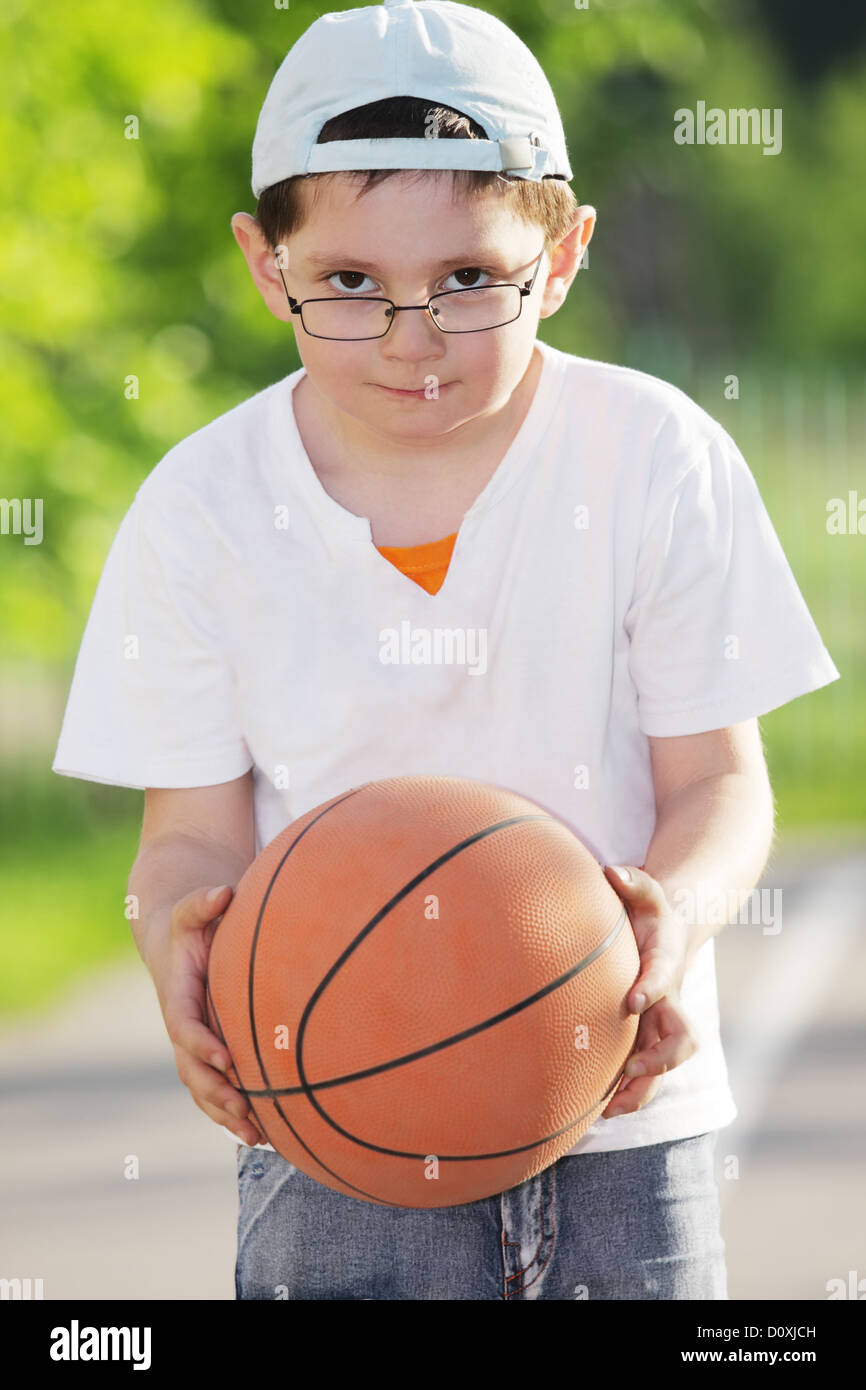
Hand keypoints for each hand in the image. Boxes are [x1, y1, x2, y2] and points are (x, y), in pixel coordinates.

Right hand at [157, 884, 264, 1145]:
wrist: (181, 938)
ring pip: (204, 1087)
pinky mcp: (211, 1050)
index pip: (183, 1026)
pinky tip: (267, 1133)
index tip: (226, 1059)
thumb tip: (223, 891)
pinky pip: (219, 1086)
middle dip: (216, 1092)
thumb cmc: (194, 921)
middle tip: (245, 1111)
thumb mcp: (193, 907)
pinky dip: (236, 1111)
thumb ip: (203, 902)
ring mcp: (196, 1042)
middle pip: (192, 1069)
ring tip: (258, 1137)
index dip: (201, 1044)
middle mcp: (183, 1025)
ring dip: (226, 1113)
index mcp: (177, 996)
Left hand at [600, 864, 697, 1117]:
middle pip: (682, 1040)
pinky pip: (640, 1077)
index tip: (633, 999)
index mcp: (667, 964)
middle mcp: (670, 1002)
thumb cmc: (649, 914)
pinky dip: (623, 1094)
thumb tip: (612, 870)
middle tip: (633, 1068)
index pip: (665, 977)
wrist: (669, 937)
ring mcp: (660, 1027)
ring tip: (607, 1111)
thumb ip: (634, 881)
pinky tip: (590, 1112)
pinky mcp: (644, 1041)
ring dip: (639, 1090)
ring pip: (661, 1068)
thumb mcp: (646, 891)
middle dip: (660, 1058)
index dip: (653, 987)